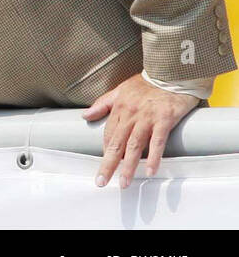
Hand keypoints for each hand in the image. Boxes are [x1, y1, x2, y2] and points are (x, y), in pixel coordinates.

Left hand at [83, 73, 198, 188]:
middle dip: (108, 164)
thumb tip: (85, 115)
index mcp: (119, 108)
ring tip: (124, 182)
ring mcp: (147, 118)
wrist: (171, 73)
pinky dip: (154, 157)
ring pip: (134, 146)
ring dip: (128, 166)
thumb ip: (103, 104)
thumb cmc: (147, 83)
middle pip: (116, 143)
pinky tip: (149, 171)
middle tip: (102, 181)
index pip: (108, 134)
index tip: (104, 165)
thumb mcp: (120, 89)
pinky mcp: (164, 120)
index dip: (105, 151)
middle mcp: (130, 114)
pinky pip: (157, 142)